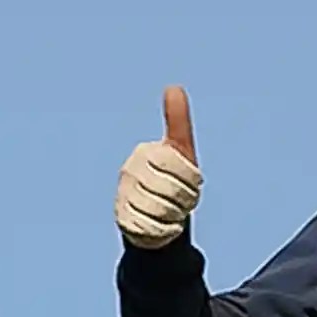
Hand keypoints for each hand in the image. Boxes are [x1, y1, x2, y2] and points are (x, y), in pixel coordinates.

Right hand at [115, 85, 201, 248]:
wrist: (162, 218)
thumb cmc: (175, 179)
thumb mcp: (181, 151)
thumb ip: (178, 121)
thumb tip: (173, 86)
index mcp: (144, 153)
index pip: (175, 164)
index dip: (190, 178)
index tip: (192, 183)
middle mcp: (129, 173)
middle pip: (172, 189)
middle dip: (186, 198)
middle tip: (183, 200)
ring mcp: (124, 196)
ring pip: (163, 209)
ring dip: (176, 215)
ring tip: (173, 212)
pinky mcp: (124, 221)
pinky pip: (154, 227)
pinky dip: (166, 230)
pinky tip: (164, 225)